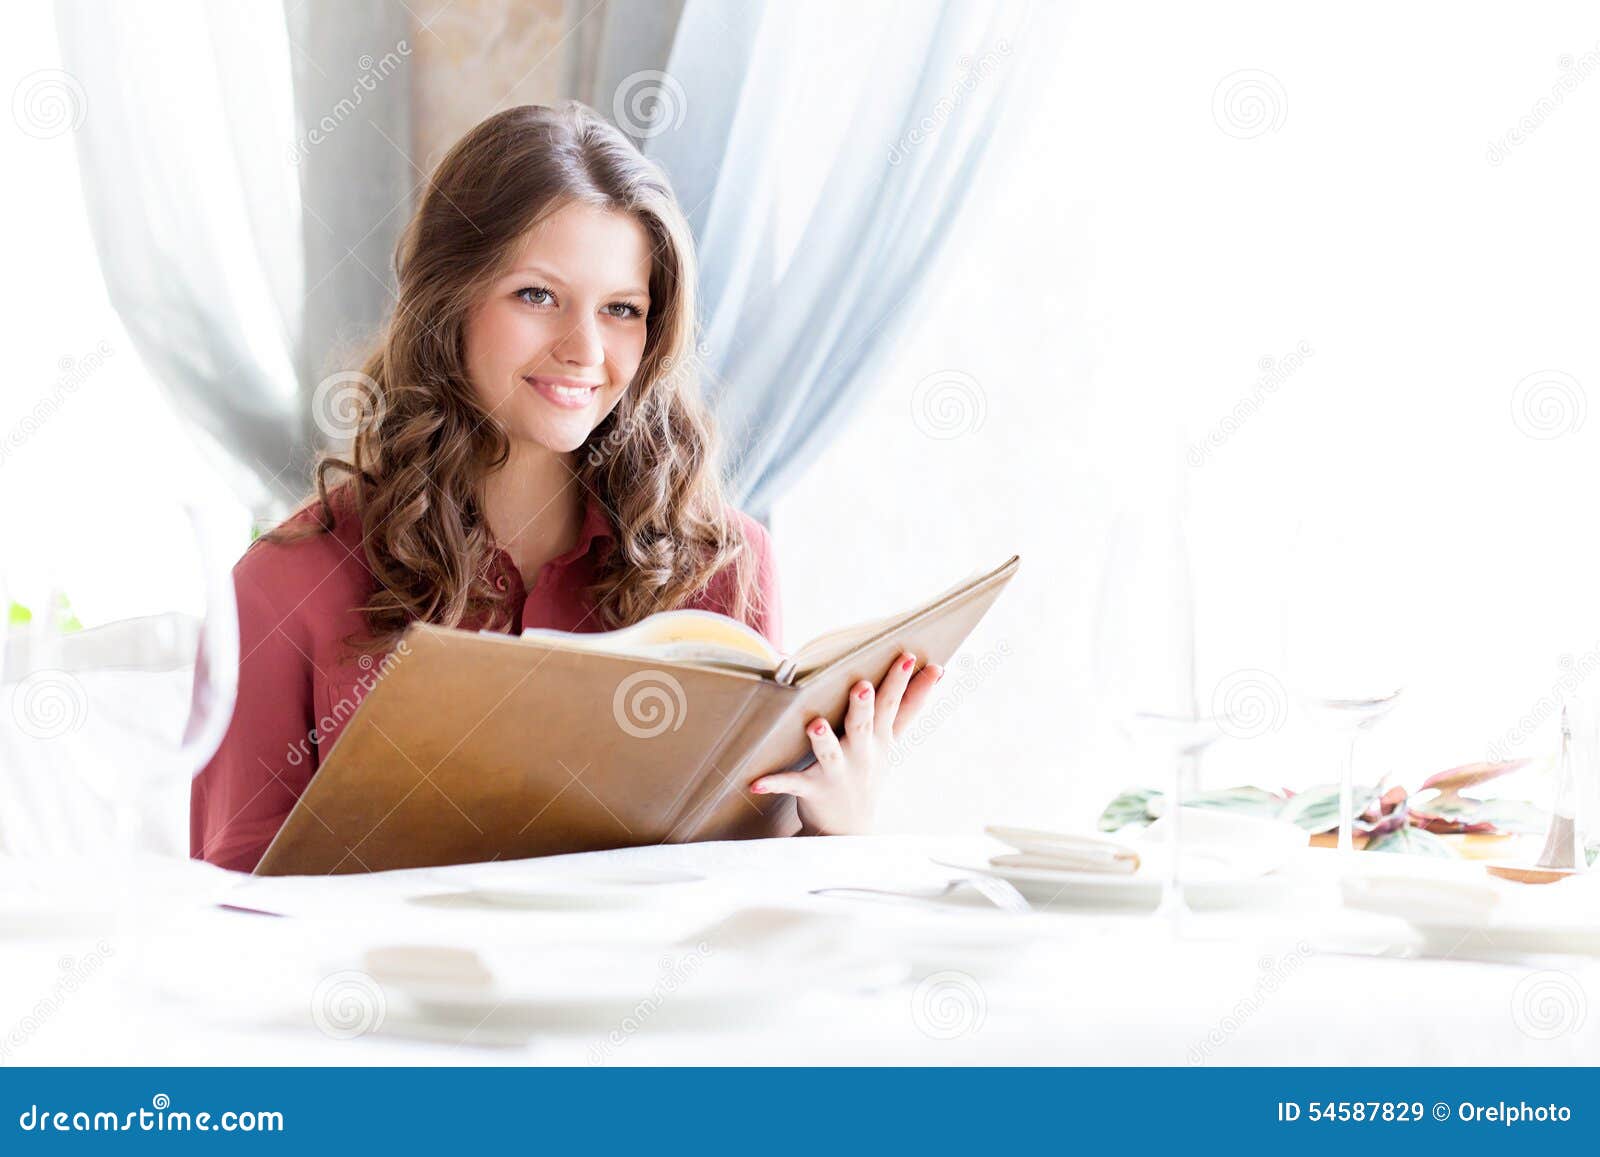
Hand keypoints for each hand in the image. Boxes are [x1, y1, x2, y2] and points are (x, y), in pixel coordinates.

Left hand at [748, 651, 943, 835]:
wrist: (850, 828)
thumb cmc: (868, 768)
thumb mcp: (892, 738)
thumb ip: (910, 704)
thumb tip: (938, 669)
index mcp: (879, 738)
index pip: (893, 705)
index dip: (900, 681)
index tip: (908, 657)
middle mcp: (861, 753)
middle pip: (863, 724)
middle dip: (863, 706)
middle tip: (862, 686)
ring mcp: (837, 772)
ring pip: (829, 752)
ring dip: (822, 740)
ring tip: (814, 725)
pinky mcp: (813, 790)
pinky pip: (792, 784)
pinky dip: (774, 783)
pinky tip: (756, 783)